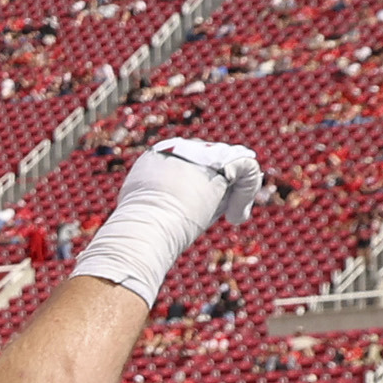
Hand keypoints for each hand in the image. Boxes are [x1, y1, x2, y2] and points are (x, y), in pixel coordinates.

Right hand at [70, 139, 265, 305]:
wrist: (143, 229)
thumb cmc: (136, 234)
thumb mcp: (143, 212)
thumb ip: (160, 202)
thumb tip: (158, 220)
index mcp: (156, 157)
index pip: (191, 163)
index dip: (200, 186)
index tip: (201, 212)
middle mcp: (178, 149)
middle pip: (213, 162)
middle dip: (221, 188)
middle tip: (221, 214)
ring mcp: (200, 154)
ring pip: (233, 163)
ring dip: (235, 191)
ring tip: (232, 216)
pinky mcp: (219, 163)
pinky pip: (247, 168)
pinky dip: (247, 193)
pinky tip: (236, 218)